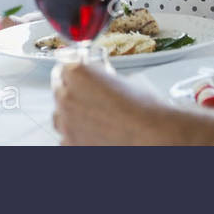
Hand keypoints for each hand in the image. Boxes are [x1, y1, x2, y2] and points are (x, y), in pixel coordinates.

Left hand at [52, 61, 190, 144]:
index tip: (77, 74)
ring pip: (59, 116)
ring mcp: (67, 124)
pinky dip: (76, 136)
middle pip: (58, 89)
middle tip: (86, 95)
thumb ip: (105, 78)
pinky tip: (92, 135)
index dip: (73, 70)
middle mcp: (67, 97)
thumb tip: (104, 81)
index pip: (63, 66)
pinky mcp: (72, 147)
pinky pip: (66, 139)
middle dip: (71, 90)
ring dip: (70, 114)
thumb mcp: (126, 80)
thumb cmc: (145, 108)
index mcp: (78, 74)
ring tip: (90, 118)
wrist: (154, 136)